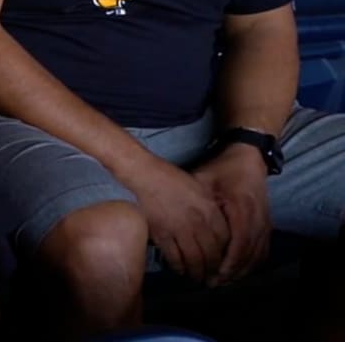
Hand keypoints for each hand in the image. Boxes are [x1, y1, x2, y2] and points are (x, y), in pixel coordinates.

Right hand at [123, 157, 229, 282]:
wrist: (146, 175)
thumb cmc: (171, 179)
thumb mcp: (200, 189)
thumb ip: (211, 210)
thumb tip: (217, 229)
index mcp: (210, 210)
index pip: (225, 240)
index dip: (224, 254)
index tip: (222, 261)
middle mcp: (198, 222)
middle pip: (211, 254)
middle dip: (212, 270)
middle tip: (211, 277)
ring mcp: (179, 229)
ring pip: (194, 259)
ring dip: (197, 272)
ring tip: (197, 278)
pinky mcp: (162, 233)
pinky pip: (173, 256)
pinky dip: (178, 267)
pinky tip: (180, 270)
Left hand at [191, 143, 271, 285]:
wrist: (247, 158)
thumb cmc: (221, 169)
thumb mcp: (202, 180)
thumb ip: (192, 201)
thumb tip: (174, 221)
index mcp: (240, 208)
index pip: (237, 243)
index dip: (226, 262)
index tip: (211, 274)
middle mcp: (257, 218)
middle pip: (247, 254)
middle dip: (230, 272)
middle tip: (211, 283)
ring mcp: (265, 222)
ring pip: (256, 255)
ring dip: (240, 270)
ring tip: (221, 281)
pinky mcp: (267, 224)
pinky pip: (262, 250)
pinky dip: (251, 263)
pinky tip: (237, 271)